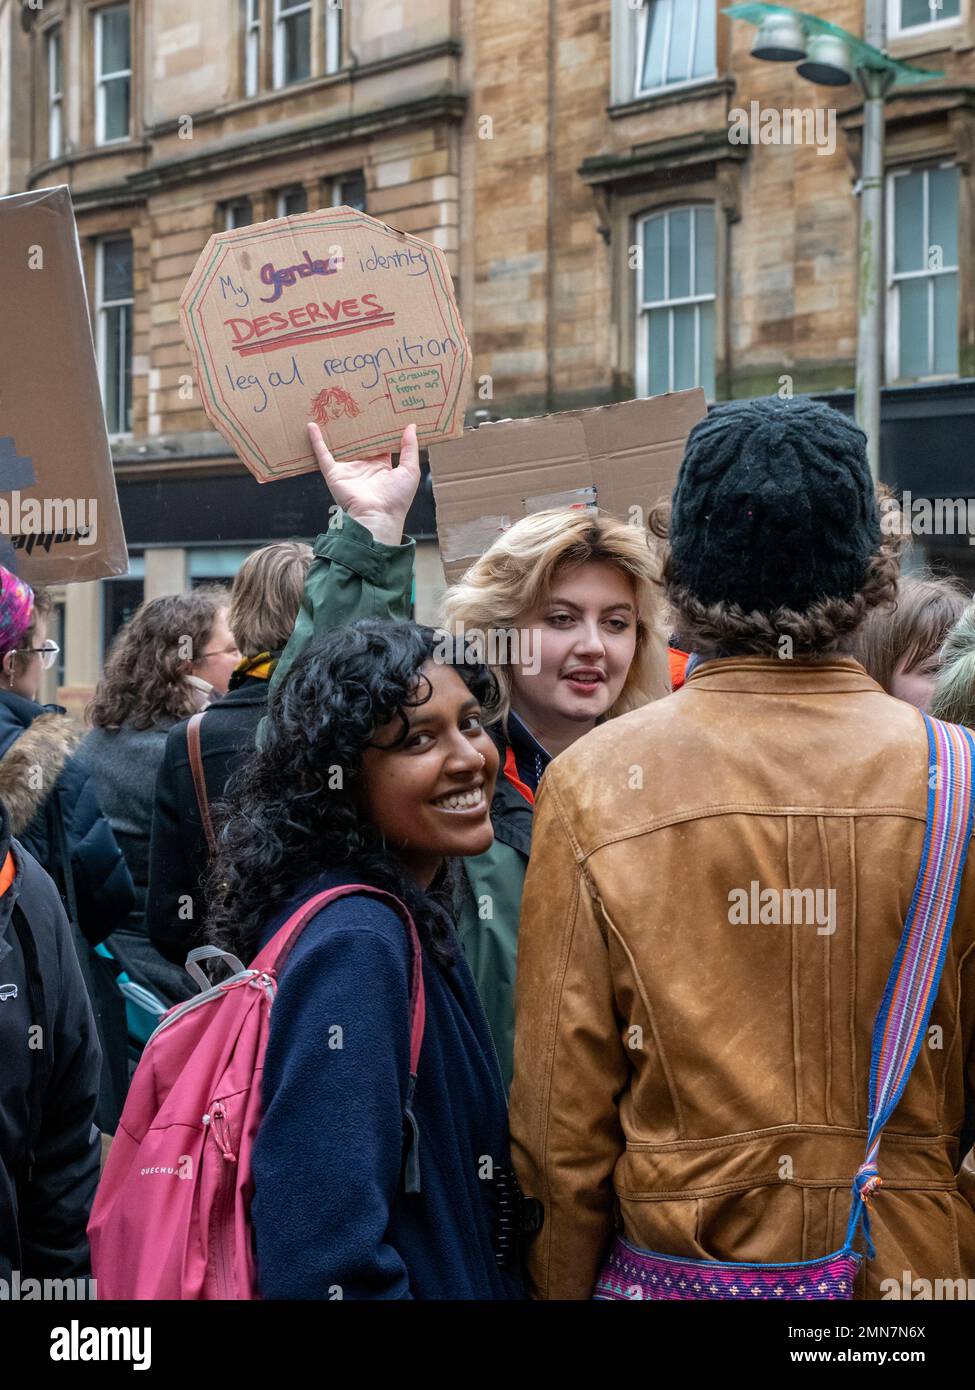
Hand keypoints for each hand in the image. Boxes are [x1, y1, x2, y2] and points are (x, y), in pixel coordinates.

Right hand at [307, 421, 420, 545]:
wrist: (377, 516)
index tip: (379, 410)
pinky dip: (316, 442)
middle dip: (356, 426)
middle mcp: (364, 466)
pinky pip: (323, 455)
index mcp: (382, 466)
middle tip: (355, 402)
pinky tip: (312, 426)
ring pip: (340, 446)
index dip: (379, 429)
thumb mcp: (410, 470)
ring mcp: (348, 469)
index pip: (379, 443)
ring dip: (335, 431)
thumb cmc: (396, 497)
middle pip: (358, 442)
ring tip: (332, 409)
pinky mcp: (334, 473)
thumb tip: (411, 426)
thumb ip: (409, 448)